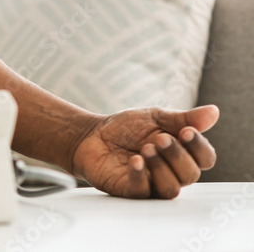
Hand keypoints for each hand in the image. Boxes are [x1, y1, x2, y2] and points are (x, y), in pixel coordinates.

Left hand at [71, 105, 218, 198]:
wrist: (91, 134)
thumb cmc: (126, 128)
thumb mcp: (154, 117)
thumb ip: (182, 118)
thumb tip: (213, 112)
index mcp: (182, 154)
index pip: (205, 159)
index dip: (199, 147)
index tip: (186, 131)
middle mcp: (171, 172)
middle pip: (190, 175)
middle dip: (177, 156)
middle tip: (160, 139)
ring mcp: (152, 184)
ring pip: (171, 188)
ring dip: (161, 167)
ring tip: (145, 148)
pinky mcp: (130, 191)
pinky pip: (143, 192)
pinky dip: (141, 176)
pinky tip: (135, 161)